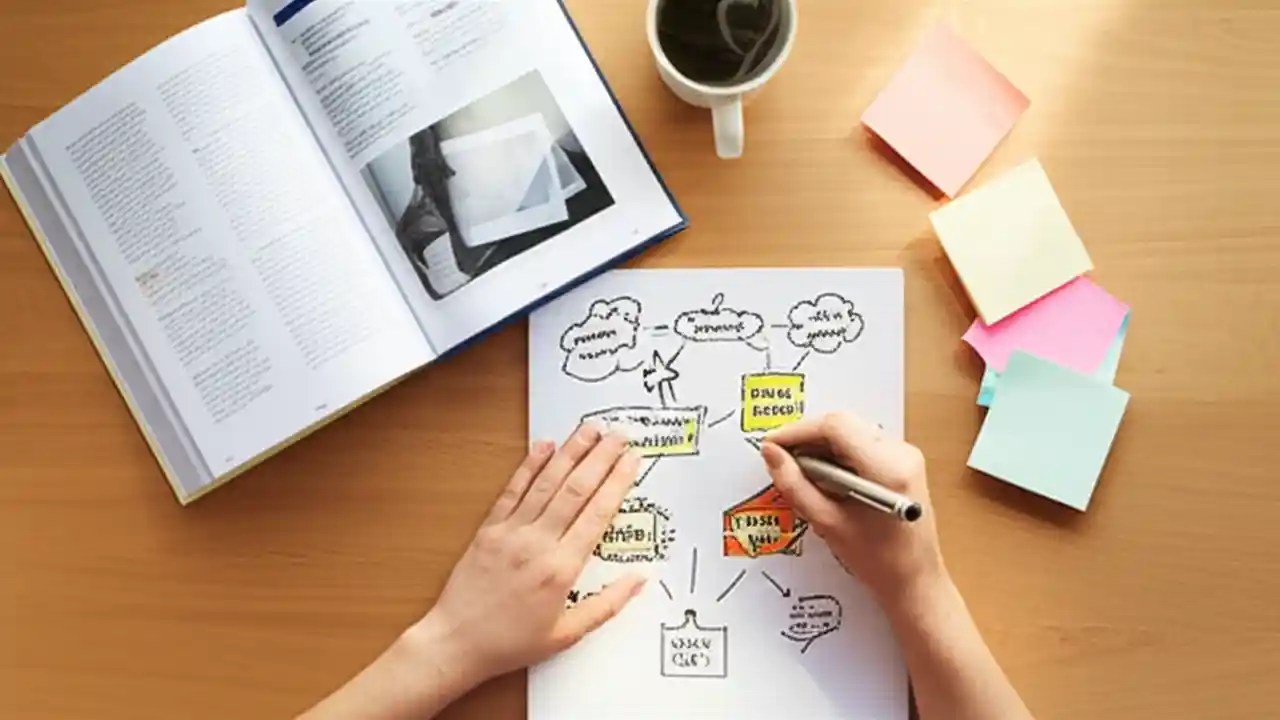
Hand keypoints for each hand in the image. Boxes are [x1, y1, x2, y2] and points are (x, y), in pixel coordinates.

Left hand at [411, 424, 644, 689]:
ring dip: (570, 452)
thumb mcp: (567, 634)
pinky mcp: (489, 529)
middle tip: (618, 434)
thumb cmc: (511, 643)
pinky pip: (513, 491)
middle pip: (576, 489)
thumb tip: (640, 580)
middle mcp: (538, 544)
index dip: (617, 482)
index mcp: (561, 569)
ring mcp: (511, 532)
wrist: (456, 642)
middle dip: (600, 457)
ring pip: (547, 483)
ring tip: (588, 429)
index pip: (598, 514)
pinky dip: (529, 466)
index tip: (631, 461)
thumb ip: (607, 605)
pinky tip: (544, 446)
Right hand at [760, 412, 945, 603]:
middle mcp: (901, 453)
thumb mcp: (828, 522)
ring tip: (801, 474)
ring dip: (822, 448)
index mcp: (887, 468)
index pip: (835, 426)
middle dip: (808, 439)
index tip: (773, 445)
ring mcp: (905, 456)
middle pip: (843, 426)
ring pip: (851, 433)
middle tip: (781, 460)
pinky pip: (862, 445)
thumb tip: (772, 454)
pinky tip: (824, 478)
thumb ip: (795, 484)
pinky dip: (838, 456)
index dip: (798, 431)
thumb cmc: (879, 561)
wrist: (915, 581)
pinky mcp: (902, 463)